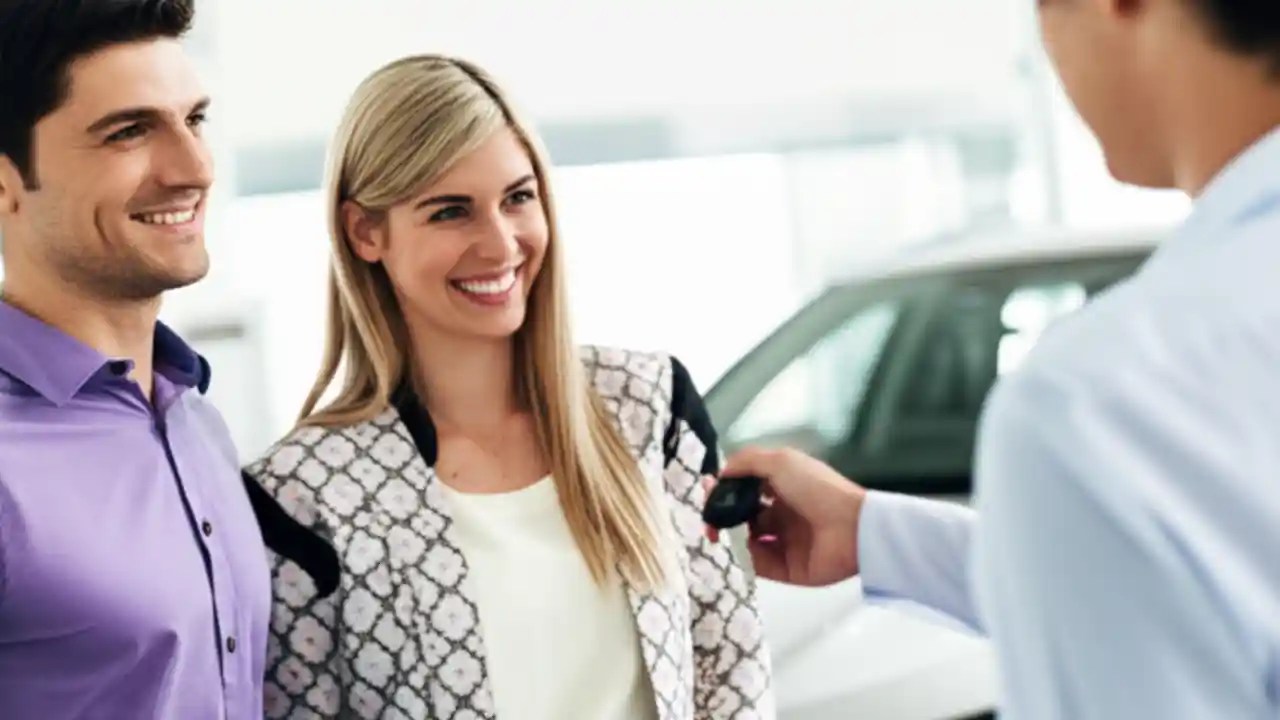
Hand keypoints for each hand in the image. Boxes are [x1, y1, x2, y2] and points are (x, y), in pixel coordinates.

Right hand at [704, 447, 864, 585]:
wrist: (852, 527)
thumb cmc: (818, 489)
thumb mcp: (781, 461)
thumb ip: (747, 462)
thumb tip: (720, 473)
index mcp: (784, 487)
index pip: (746, 489)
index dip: (726, 490)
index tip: (708, 491)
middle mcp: (783, 514)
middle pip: (743, 516)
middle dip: (722, 516)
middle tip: (708, 519)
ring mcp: (786, 543)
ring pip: (747, 541)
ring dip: (730, 536)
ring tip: (719, 533)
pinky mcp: (788, 569)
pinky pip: (759, 565)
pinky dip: (744, 558)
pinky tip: (737, 548)